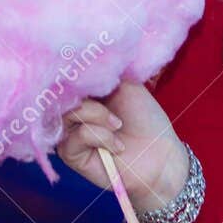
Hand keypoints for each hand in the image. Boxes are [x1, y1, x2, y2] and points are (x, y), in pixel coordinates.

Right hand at [56, 81, 188, 213]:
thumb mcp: (126, 85)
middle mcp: (71, 112)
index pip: (67, 78)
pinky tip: (117, 146)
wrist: (160, 155)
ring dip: (98, 117)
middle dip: (91, 99)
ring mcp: (68, 132)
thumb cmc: (146, 120)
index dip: (78, 75)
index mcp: (83, 94)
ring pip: (68, 114)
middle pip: (61, 95)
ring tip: (118, 126)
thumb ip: (100, 74)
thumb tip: (77, 67)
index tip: (97, 77)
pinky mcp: (69, 153)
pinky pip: (78, 135)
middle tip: (115, 112)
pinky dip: (102, 137)